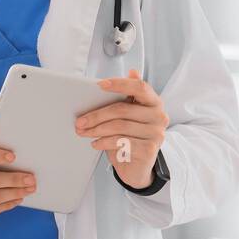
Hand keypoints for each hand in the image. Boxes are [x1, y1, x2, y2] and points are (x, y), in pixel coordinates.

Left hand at [76, 69, 166, 189]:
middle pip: (122, 109)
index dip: (120, 84)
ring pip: (119, 126)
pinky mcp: (149, 149)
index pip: (140, 87)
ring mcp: (156, 133)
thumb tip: (132, 71)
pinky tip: (96, 143)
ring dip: (96, 130)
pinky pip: (121, 141)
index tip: (100, 85)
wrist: (136, 167)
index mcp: (154, 102)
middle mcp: (159, 116)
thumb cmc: (128, 137)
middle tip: (79, 122)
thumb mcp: (125, 117)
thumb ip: (127, 96)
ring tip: (83, 132)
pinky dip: (103, 142)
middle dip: (96, 115)